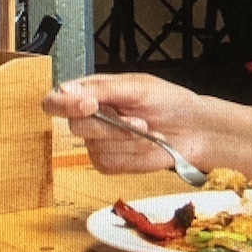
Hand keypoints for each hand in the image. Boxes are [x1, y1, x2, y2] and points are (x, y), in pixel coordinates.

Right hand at [44, 73, 218, 174]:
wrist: (195, 130)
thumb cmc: (170, 101)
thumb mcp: (137, 87)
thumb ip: (100, 90)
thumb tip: (66, 90)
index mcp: (91, 92)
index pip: (56, 101)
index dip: (65, 105)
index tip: (90, 105)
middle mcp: (90, 118)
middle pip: (76, 128)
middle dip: (111, 126)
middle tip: (139, 120)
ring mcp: (98, 143)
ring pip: (95, 148)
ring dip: (129, 141)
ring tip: (150, 131)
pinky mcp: (111, 164)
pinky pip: (109, 164)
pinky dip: (133, 156)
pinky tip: (149, 146)